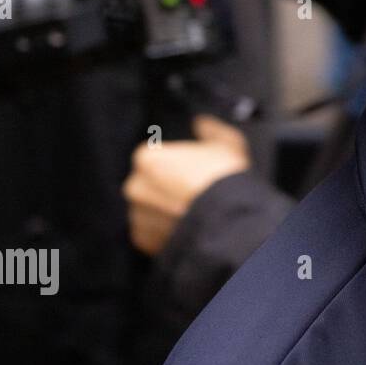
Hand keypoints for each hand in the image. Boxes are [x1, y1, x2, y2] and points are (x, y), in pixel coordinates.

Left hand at [124, 114, 250, 255]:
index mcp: (147, 158)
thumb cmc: (227, 179)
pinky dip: (167, 233)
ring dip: (166, 212)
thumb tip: (202, 123)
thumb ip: (210, 130)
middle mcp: (135, 187)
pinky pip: (153, 234)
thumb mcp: (227, 144)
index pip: (155, 157)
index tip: (194, 172)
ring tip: (194, 214)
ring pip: (150, 210)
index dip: (177, 164)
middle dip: (168, 188)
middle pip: (149, 184)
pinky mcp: (144, 241)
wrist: (230, 223)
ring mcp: (138, 216)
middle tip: (195, 194)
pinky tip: (190, 228)